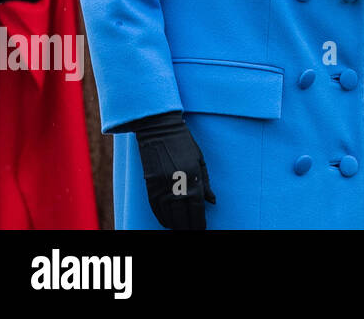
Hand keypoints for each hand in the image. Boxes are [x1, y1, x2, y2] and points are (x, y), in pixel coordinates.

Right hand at [132, 111, 215, 229]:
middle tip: (193, 232)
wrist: (160, 130)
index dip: (200, 222)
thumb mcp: (200, 161)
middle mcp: (177, 186)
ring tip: (182, 230)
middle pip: (183, 216)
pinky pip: (156, 208)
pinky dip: (162, 218)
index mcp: (193, 179)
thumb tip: (213, 202)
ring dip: (176, 225)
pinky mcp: (150, 186)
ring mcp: (162, 187)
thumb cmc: (184, 144)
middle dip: (189, 227)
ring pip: (169, 215)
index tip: (203, 229)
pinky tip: (167, 224)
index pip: (197, 209)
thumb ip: (206, 184)